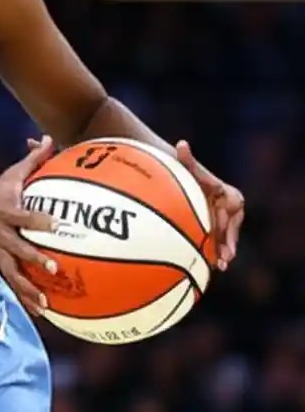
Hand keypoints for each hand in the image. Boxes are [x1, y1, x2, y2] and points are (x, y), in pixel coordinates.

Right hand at [0, 136, 59, 314]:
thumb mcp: (11, 176)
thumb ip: (34, 160)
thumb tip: (52, 139)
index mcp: (7, 212)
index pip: (22, 215)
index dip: (37, 219)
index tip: (54, 224)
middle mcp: (3, 234)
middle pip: (18, 247)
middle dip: (33, 258)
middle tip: (53, 267)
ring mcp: (1, 252)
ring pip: (14, 271)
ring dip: (29, 287)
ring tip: (46, 302)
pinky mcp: (1, 265)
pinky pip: (15, 283)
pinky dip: (27, 297)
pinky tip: (42, 311)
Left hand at [175, 140, 242, 270]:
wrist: (179, 180)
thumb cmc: (182, 174)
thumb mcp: (184, 168)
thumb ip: (185, 159)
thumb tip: (181, 144)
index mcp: (228, 194)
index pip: (232, 209)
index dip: (227, 223)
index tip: (219, 232)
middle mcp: (230, 208)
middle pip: (230, 228)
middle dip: (227, 243)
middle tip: (224, 258)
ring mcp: (223, 220)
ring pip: (226, 238)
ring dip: (223, 252)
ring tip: (219, 266)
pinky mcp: (216, 228)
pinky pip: (218, 242)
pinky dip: (215, 253)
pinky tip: (210, 267)